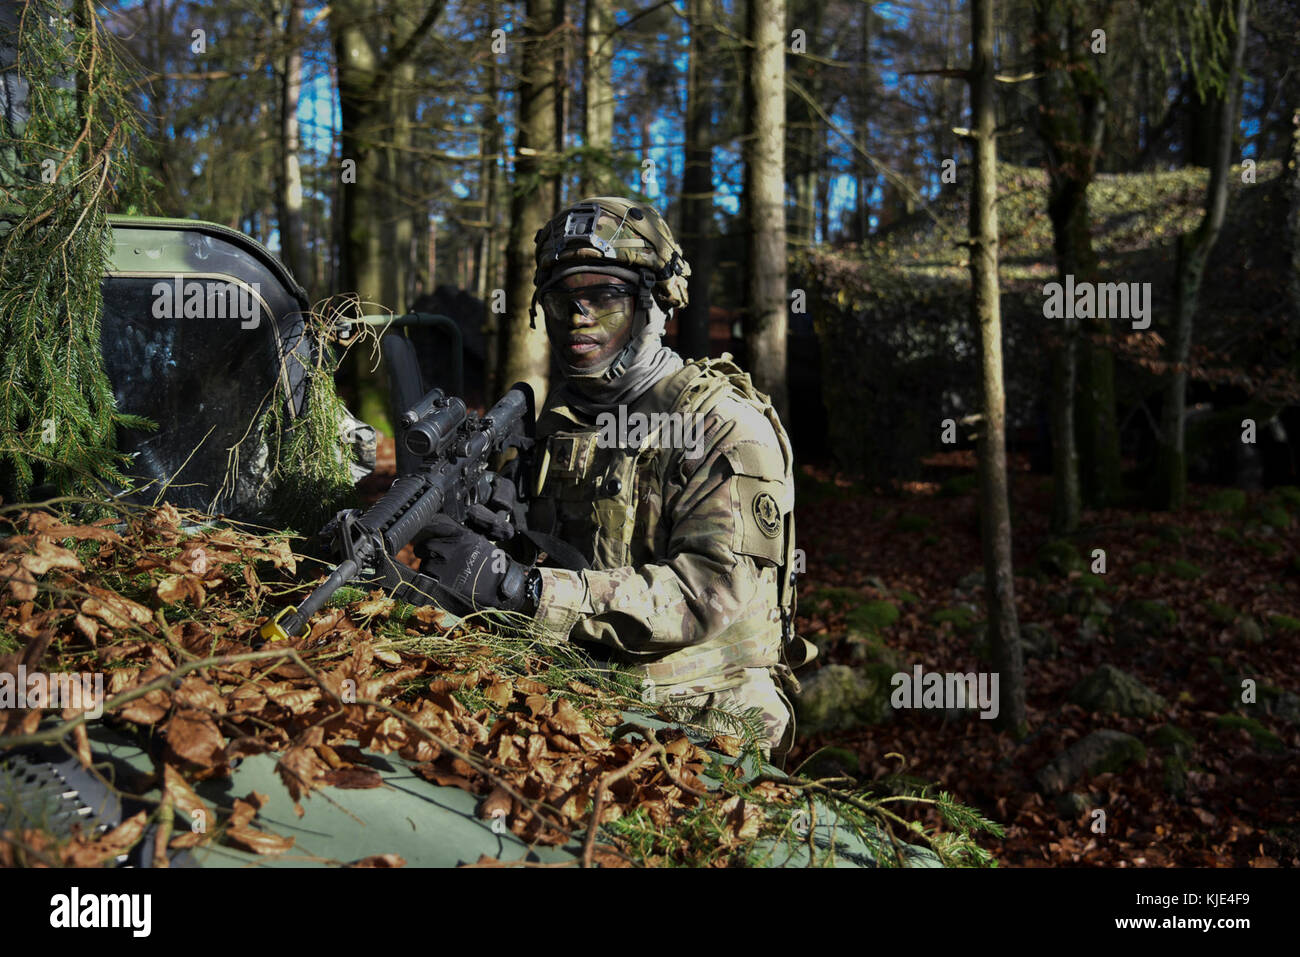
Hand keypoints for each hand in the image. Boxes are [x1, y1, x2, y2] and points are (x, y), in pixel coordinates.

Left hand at [418, 515, 533, 613]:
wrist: (499, 585)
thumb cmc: (491, 565)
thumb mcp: (479, 542)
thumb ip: (461, 536)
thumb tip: (443, 531)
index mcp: (462, 536)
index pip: (436, 526)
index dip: (430, 532)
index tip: (430, 538)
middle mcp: (453, 547)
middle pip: (426, 545)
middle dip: (424, 551)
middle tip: (428, 556)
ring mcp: (447, 564)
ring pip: (425, 563)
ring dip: (427, 567)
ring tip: (436, 571)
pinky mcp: (444, 580)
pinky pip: (428, 578)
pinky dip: (430, 579)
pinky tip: (437, 581)